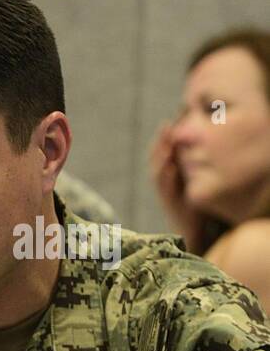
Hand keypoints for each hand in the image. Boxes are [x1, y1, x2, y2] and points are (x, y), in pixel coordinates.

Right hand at [148, 121, 206, 250]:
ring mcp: (163, 191)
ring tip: (166, 144)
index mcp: (167, 174)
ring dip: (161, 157)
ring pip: (157, 171)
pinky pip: (165, 187)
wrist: (188, 228)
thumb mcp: (189, 182)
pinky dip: (166, 176)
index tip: (169, 122)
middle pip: (157, 158)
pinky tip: (170, 166)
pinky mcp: (168, 201)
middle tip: (165, 126)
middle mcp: (162, 181)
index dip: (164, 138)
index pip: (162, 152)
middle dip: (160, 142)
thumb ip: (187, 166)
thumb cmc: (191, 203)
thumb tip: (194, 145)